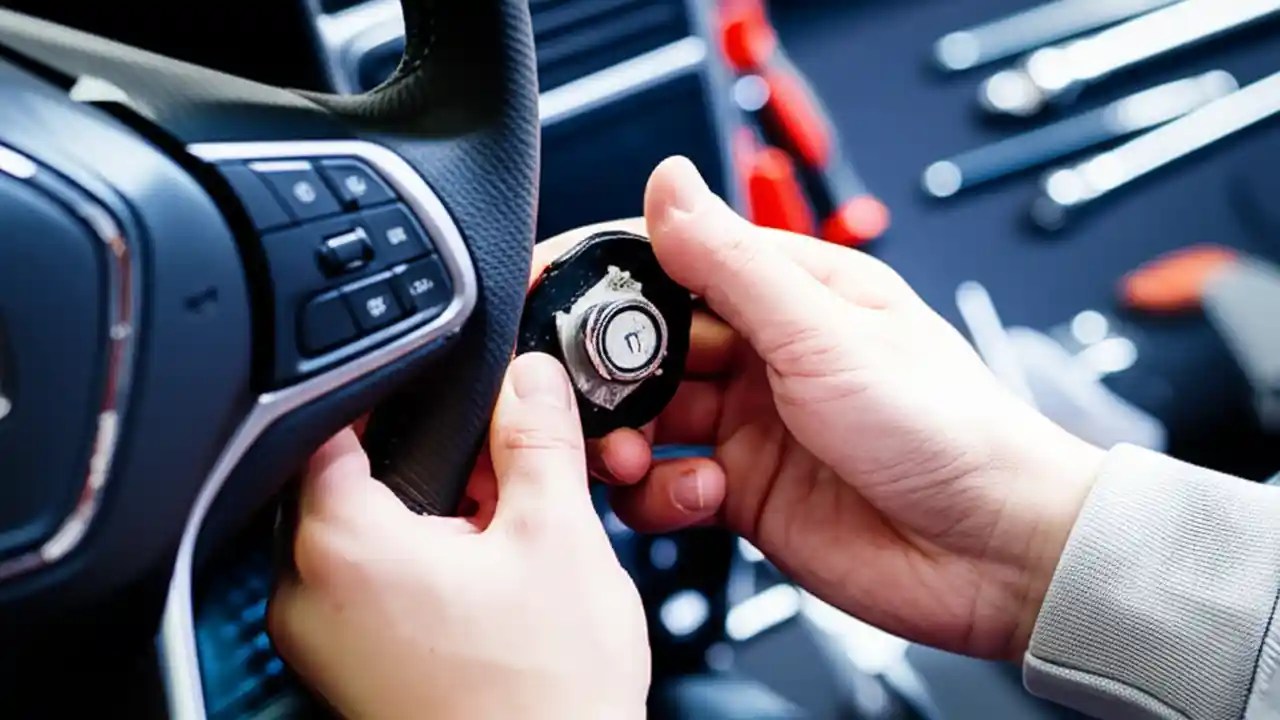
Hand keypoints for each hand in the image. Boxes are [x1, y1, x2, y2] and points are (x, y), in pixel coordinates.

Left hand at [269, 354, 648, 719]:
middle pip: (350, 478)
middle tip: (496, 473)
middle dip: (428, 461)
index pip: (334, 419)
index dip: (399, 389)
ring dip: (426, 516)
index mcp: (342, 545)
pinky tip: (481, 586)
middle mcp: (308, 593)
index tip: (445, 385)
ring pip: (362, 533)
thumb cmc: (544, 698)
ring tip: (496, 538)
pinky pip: (367, 587)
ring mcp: (320, 640)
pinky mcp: (345, 670)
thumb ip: (537, 439)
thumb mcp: (557, 538)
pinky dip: (417, 568)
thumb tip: (527, 378)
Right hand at [593, 157, 1105, 660]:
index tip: (543, 289)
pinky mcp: (743, 495)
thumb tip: (666, 182)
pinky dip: (660, 496)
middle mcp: (760, 355)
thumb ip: (732, 264)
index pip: (671, 261)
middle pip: (642, 346)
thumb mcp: (824, 334)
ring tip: (632, 459)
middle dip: (602, 371)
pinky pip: (666, 487)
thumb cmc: (942, 428)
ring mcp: (748, 427)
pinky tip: (699, 501)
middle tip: (582, 396)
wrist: (992, 552)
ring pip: (643, 419)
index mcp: (787, 292)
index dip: (602, 274)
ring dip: (621, 439)